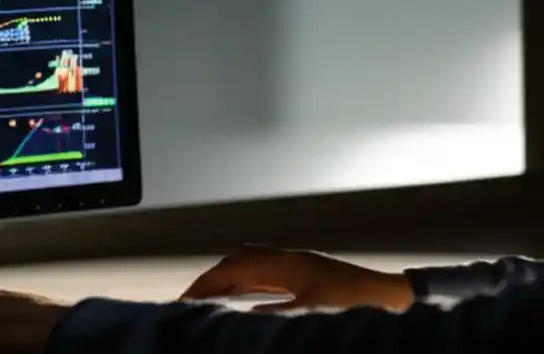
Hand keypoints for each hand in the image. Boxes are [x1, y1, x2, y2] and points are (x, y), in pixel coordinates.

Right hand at [180, 245, 413, 311]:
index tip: (188, 298)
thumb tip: (244, 317)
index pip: (234, 268)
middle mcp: (286, 258)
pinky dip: (245, 282)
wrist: (386, 294)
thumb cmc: (353, 301)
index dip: (208, 282)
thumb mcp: (311, 311)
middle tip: (193, 299)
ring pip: (250, 264)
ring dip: (228, 278)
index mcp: (285, 262)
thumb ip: (275, 313)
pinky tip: (240, 297)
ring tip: (210, 298)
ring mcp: (294, 264)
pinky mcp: (303, 274)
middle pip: (237, 260)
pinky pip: (264, 273)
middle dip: (212, 278)